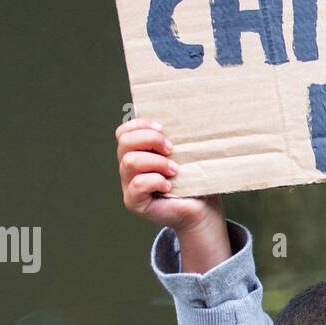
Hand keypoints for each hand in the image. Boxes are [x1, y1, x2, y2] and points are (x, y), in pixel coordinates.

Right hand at [117, 117, 225, 235]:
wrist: (202, 208)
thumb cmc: (193, 180)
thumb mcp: (182, 153)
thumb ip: (170, 138)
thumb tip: (175, 116)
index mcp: (136, 153)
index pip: (123, 132)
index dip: (140, 125)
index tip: (163, 129)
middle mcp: (128, 168)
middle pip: (124, 142)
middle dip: (150, 140)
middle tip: (171, 150)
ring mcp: (128, 186)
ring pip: (129, 162)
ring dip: (156, 162)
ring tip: (174, 170)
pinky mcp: (134, 202)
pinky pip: (137, 184)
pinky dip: (156, 181)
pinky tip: (169, 186)